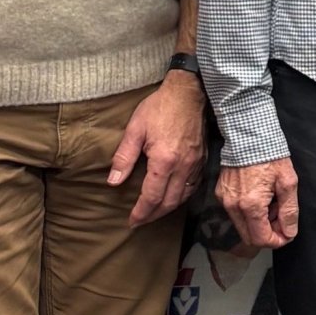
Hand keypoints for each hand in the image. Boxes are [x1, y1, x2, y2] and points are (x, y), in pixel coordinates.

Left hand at [109, 71, 207, 226]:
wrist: (189, 93)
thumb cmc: (160, 107)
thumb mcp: (135, 129)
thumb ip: (124, 157)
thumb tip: (113, 181)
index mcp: (164, 160)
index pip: (152, 196)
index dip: (141, 212)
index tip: (132, 221)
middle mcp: (183, 167)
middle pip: (169, 202)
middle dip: (153, 215)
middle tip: (140, 221)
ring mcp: (195, 165)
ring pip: (183, 197)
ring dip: (168, 209)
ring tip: (154, 213)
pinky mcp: (202, 160)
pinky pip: (193, 187)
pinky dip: (182, 197)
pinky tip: (174, 197)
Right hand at [219, 157, 299, 248]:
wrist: (249, 136)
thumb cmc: (270, 156)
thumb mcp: (288, 183)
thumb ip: (289, 211)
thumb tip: (289, 232)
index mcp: (251, 205)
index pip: (261, 239)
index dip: (277, 241)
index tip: (287, 234)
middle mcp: (233, 206)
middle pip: (249, 237)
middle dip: (268, 233)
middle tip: (281, 218)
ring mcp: (224, 200)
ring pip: (242, 227)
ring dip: (259, 223)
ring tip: (272, 204)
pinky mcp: (221, 194)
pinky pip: (235, 214)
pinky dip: (249, 213)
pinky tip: (260, 198)